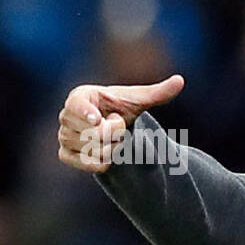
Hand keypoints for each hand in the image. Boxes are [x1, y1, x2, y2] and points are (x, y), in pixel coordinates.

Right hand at [57, 74, 184, 172]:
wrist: (111, 127)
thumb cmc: (121, 108)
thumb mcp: (139, 100)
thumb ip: (157, 92)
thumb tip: (180, 80)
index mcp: (80, 96)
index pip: (76, 105)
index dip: (85, 112)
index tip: (96, 119)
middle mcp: (66, 116)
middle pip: (93, 133)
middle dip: (116, 132)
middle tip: (118, 124)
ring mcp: (64, 136)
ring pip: (93, 150)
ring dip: (113, 148)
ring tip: (113, 138)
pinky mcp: (65, 154)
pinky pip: (85, 164)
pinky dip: (101, 162)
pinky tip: (108, 156)